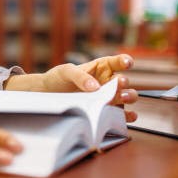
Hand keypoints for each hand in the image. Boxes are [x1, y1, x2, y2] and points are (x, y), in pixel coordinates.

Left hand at [4, 54, 138, 122]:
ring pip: (126, 96)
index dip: (124, 61)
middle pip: (122, 81)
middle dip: (123, 82)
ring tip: (122, 97)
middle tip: (119, 83)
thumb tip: (95, 87)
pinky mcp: (106, 112)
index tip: (127, 62)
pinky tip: (130, 116)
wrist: (47, 95)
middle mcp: (107, 82)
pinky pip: (121, 115)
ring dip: (128, 96)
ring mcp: (107, 97)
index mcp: (101, 67)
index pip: (117, 62)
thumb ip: (80, 76)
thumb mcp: (66, 71)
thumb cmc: (58, 78)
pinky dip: (128, 116)